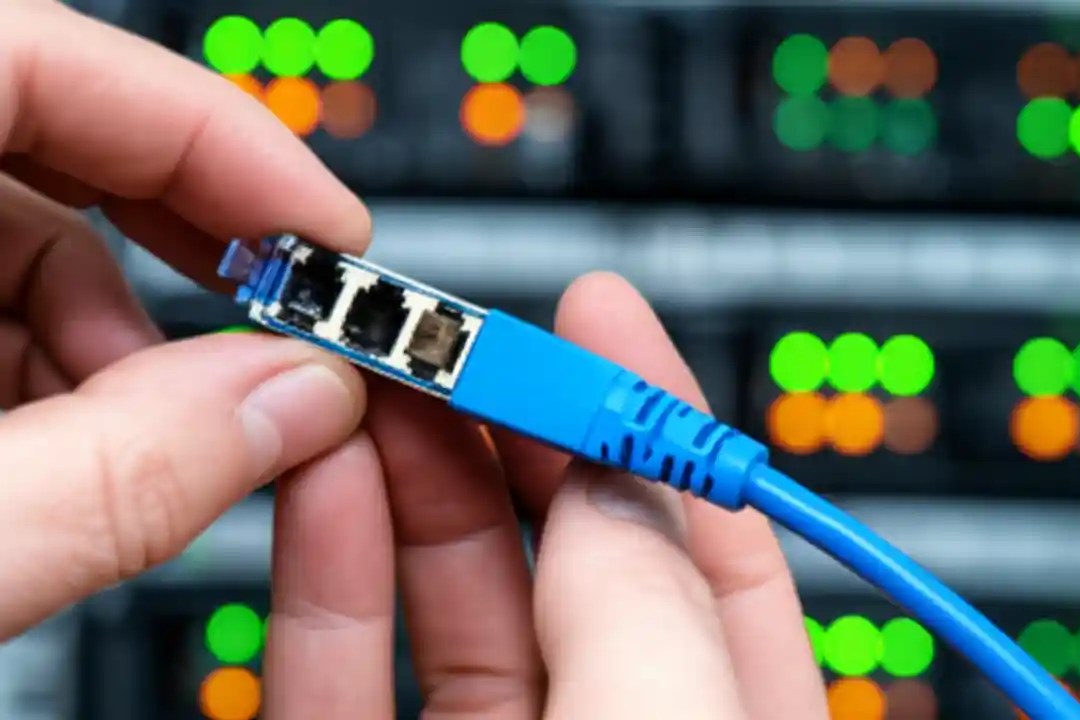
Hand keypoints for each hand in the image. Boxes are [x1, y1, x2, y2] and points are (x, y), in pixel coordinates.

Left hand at [0, 0, 368, 634]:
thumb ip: (125, 478)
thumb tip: (297, 405)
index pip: (32, 55)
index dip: (207, 132)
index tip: (324, 235)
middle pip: (41, 134)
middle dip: (178, 254)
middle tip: (273, 341)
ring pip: (5, 224)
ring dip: (113, 333)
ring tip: (147, 440)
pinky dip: (42, 366)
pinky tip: (65, 454)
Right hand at [267, 273, 828, 718]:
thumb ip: (648, 618)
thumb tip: (611, 496)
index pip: (717, 558)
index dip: (659, 425)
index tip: (602, 317)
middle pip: (570, 562)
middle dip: (516, 433)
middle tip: (466, 340)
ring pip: (451, 606)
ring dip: (410, 478)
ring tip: (376, 380)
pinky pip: (338, 676)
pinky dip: (328, 573)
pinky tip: (322, 477)